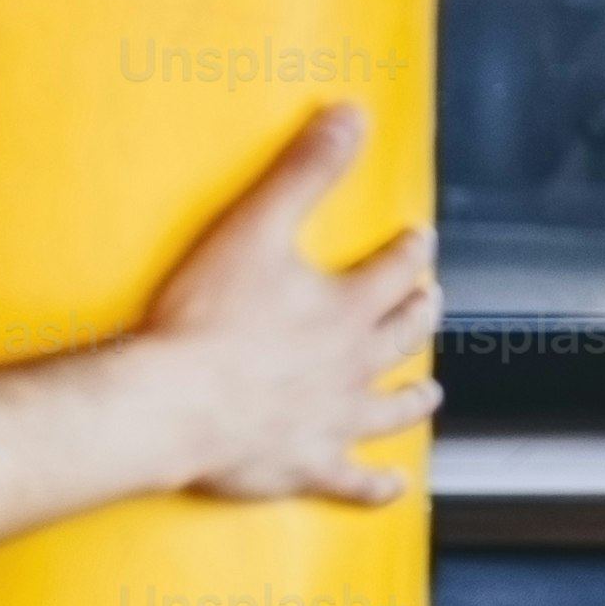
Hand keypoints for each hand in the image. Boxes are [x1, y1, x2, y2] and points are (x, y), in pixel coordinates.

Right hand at [132, 105, 440, 505]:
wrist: (173, 403)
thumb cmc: (206, 319)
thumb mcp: (257, 225)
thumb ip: (306, 170)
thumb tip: (350, 116)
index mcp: (346, 308)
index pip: (395, 272)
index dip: (411, 254)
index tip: (420, 243)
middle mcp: (353, 365)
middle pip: (402, 336)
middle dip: (419, 314)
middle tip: (430, 303)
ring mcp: (333, 420)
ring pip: (391, 408)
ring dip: (413, 397)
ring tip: (431, 390)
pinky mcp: (306, 465)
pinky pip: (351, 482)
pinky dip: (376, 487)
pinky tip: (394, 489)